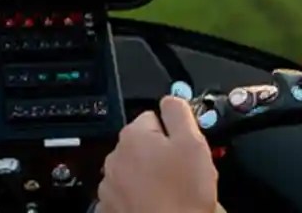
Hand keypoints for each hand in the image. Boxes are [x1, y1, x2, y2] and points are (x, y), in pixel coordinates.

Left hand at [97, 96, 217, 212]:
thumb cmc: (184, 195)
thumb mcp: (193, 143)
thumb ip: (179, 112)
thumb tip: (170, 99)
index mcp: (134, 135)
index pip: (153, 119)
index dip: (173, 135)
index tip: (183, 152)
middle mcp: (115, 157)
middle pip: (141, 146)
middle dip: (158, 157)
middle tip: (180, 175)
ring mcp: (109, 186)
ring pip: (133, 172)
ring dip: (147, 179)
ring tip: (169, 194)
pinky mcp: (108, 209)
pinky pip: (125, 197)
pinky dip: (137, 200)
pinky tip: (154, 207)